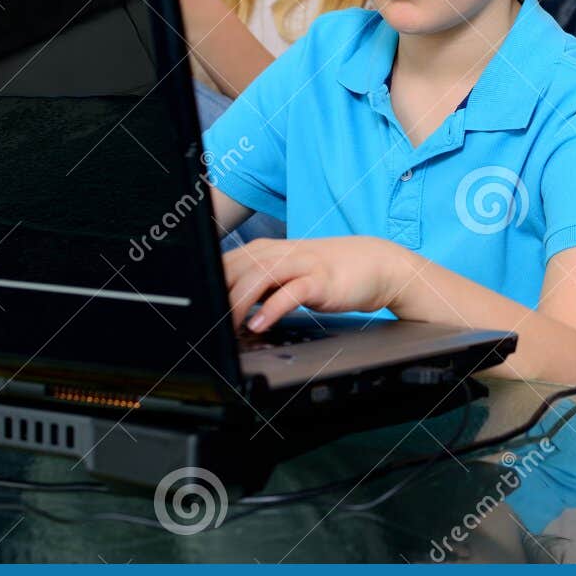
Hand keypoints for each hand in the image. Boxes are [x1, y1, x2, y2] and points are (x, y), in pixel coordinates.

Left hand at [221, 236, 417, 330]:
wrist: (377, 265)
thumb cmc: (329, 273)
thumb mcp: (287, 275)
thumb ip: (259, 285)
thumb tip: (226, 307)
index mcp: (267, 250)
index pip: (225, 263)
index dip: (208, 285)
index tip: (198, 311)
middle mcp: (281, 252)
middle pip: (237, 268)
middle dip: (218, 295)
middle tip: (207, 323)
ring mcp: (302, 264)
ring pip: (260, 276)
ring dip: (239, 301)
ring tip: (228, 325)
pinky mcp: (321, 280)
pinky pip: (292, 292)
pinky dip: (273, 309)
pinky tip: (261, 325)